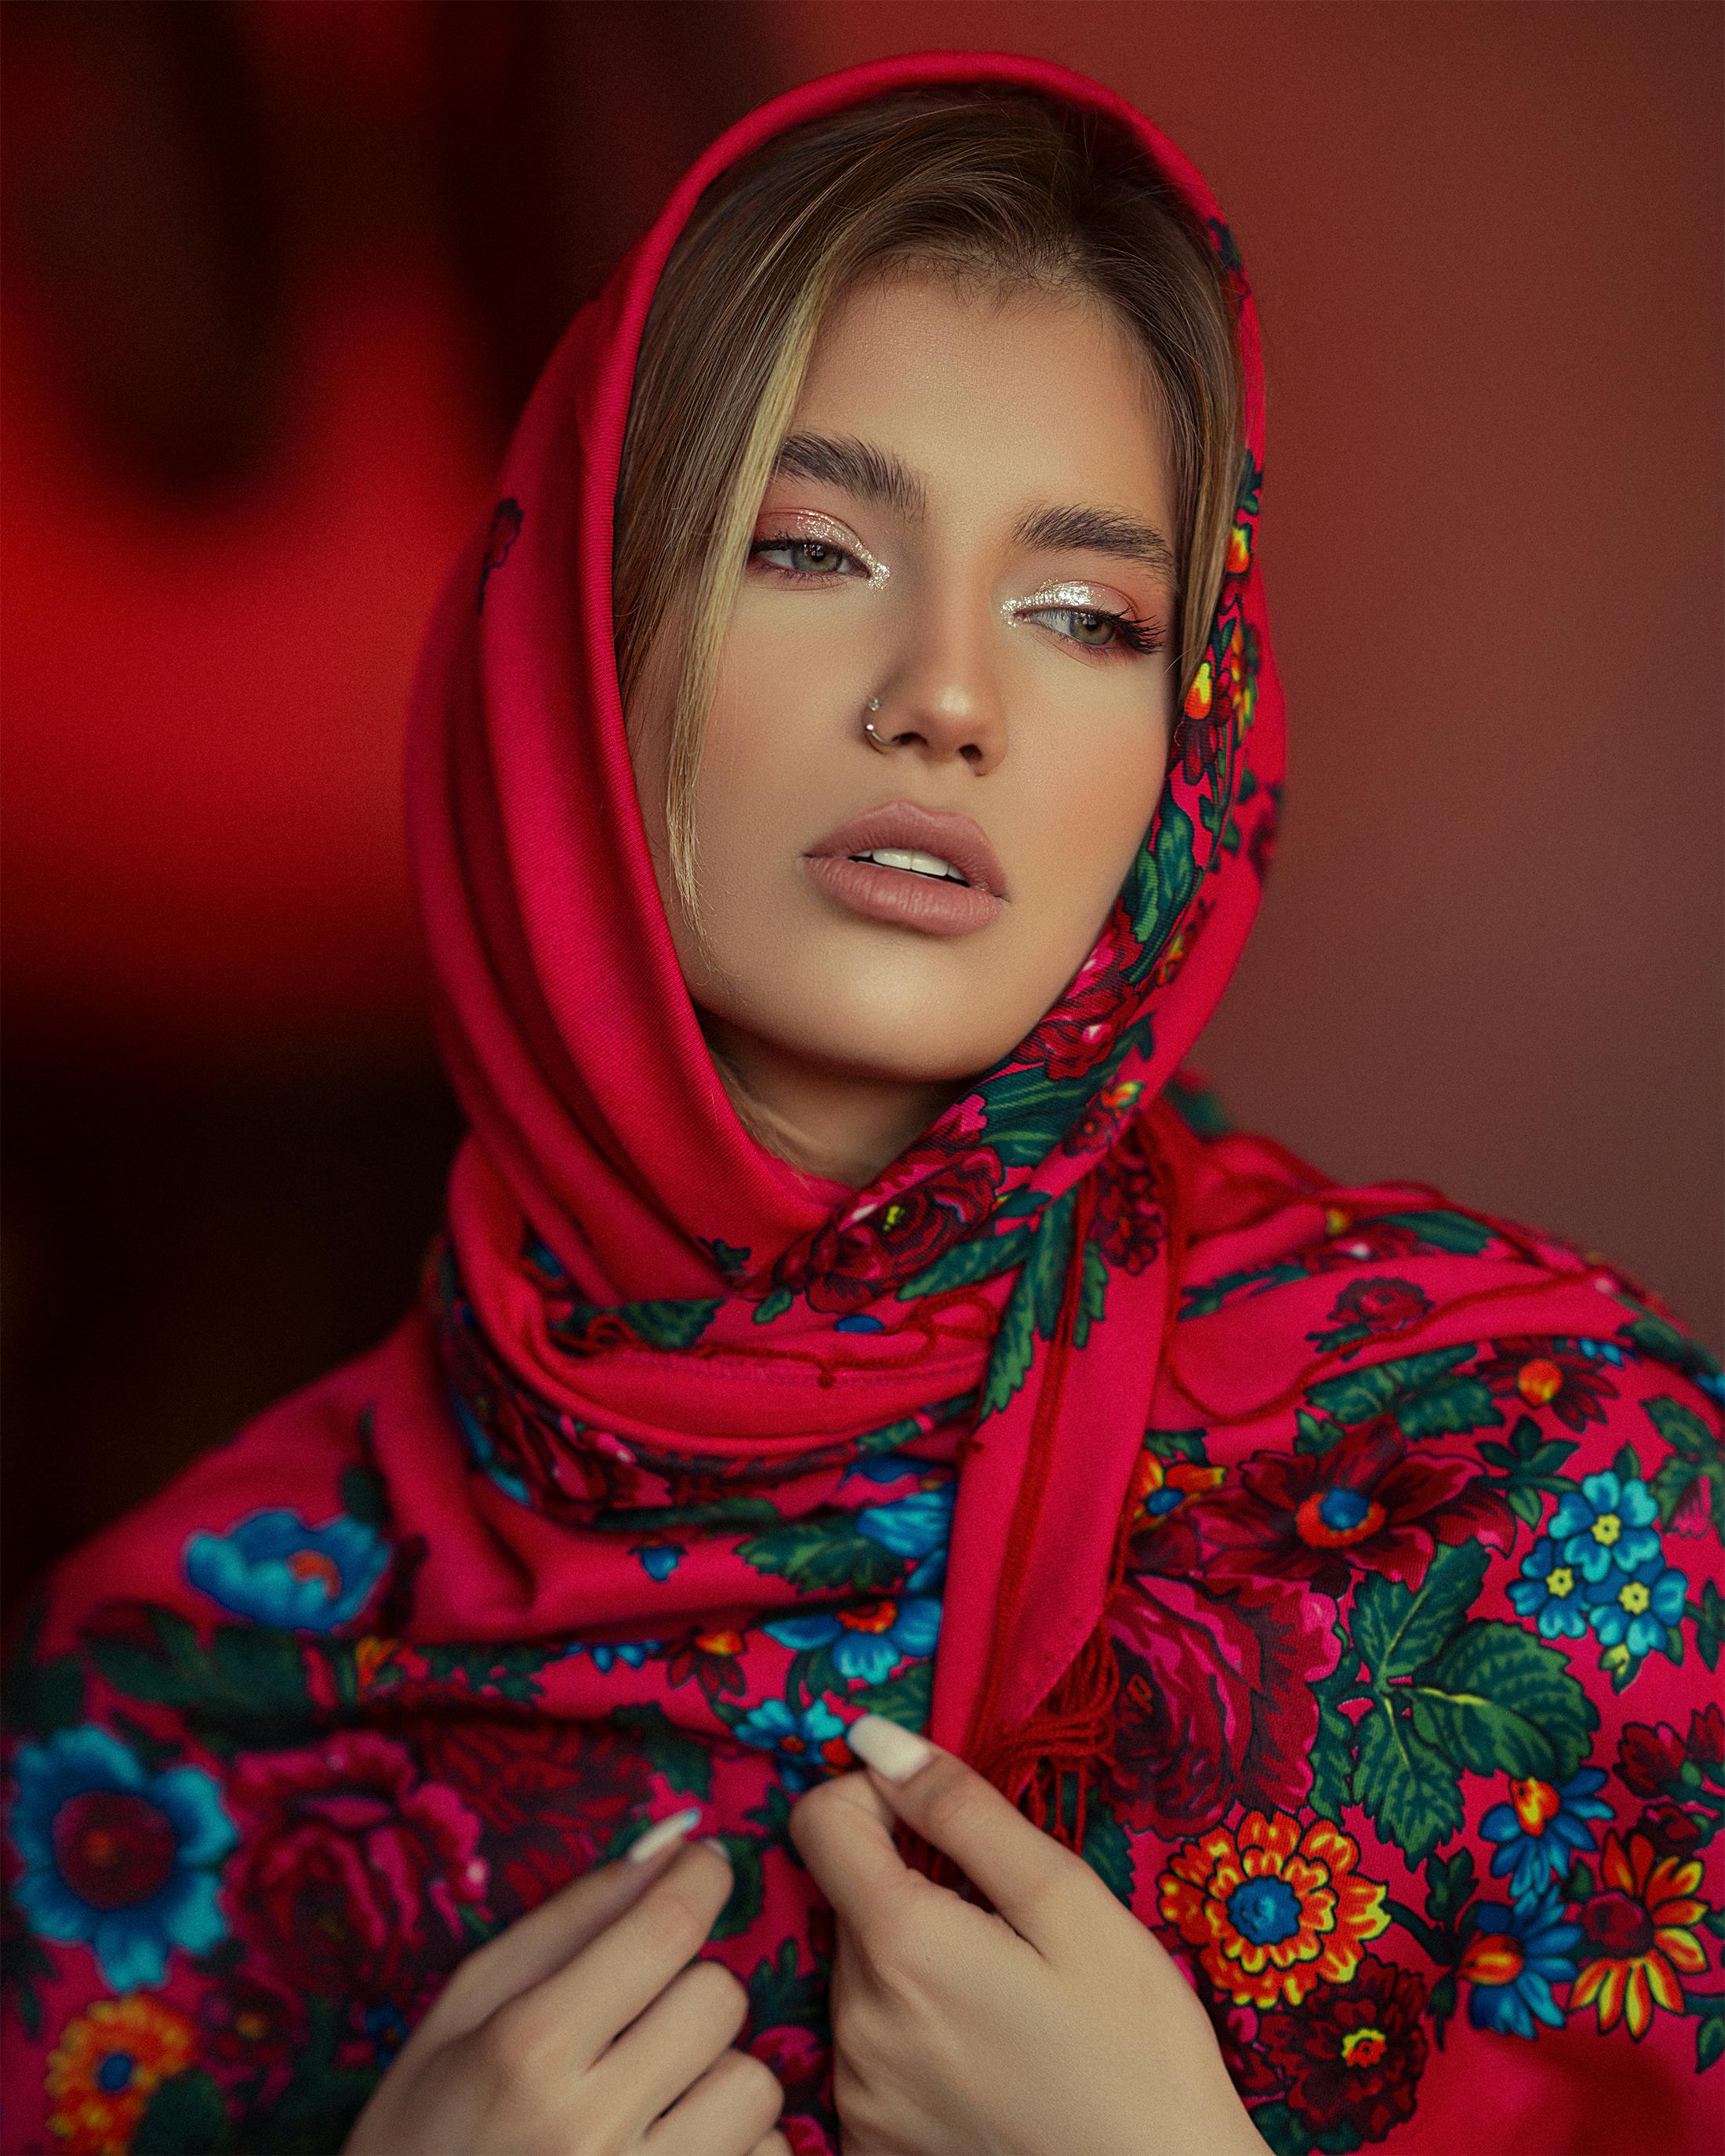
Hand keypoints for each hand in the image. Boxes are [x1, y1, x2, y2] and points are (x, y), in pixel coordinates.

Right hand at [343, 1816, 789, 2155]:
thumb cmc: (425, 2131)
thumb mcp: (466, 2012)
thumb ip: (567, 1923)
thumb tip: (664, 1852)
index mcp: (530, 2049)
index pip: (666, 1928)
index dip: (700, 1879)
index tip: (703, 1869)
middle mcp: (590, 2125)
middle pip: (719, 1998)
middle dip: (690, 1990)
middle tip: (645, 2019)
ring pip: (754, 2085)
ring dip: (716, 2078)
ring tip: (657, 2099)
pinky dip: (734, 2148)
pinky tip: (672, 2150)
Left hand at [789, 1717, 1267, 2155]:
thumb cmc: (1138, 2051)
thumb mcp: (1068, 1902)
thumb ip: (962, 1810)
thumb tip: (875, 1740)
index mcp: (900, 1947)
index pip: (819, 1821)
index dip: (876, 1797)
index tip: (940, 1820)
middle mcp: (854, 2023)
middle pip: (848, 1901)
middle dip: (913, 1888)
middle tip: (1005, 1927)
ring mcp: (858, 2094)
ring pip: (860, 1973)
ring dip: (914, 1961)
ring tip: (1006, 2001)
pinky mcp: (870, 2144)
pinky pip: (868, 2048)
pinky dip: (914, 2033)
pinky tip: (987, 2057)